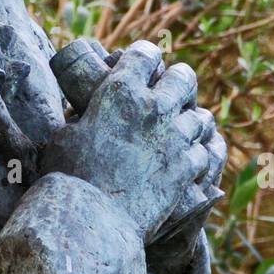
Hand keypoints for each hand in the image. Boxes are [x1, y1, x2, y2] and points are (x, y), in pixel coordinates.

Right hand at [40, 40, 215, 242]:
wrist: (91, 220)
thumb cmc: (68, 177)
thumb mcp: (67, 134)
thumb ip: (88, 117)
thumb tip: (91, 114)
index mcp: (120, 91)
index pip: (145, 54)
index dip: (146, 56)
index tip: (145, 64)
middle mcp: (154, 108)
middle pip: (183, 77)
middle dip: (178, 81)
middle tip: (170, 93)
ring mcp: (176, 139)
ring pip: (201, 116)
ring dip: (192, 120)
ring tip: (184, 129)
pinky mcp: (187, 169)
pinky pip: (207, 152)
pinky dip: (201, 154)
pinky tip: (193, 159)